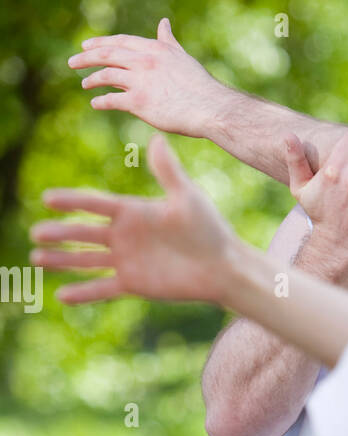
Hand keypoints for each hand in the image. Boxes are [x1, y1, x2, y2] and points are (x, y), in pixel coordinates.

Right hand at [31, 135, 238, 303]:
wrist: (223, 266)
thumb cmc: (209, 229)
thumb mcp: (187, 197)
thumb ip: (168, 171)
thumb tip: (156, 138)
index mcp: (133, 211)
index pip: (95, 205)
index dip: (72, 202)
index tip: (47, 198)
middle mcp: (125, 235)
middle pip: (84, 233)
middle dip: (59, 233)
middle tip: (36, 233)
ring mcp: (127, 260)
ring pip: (87, 260)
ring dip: (62, 261)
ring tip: (36, 259)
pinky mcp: (134, 283)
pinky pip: (103, 288)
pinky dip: (83, 293)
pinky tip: (61, 296)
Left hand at [67, 19, 221, 136]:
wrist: (210, 107)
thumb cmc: (199, 85)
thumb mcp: (181, 56)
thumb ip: (168, 40)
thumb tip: (163, 22)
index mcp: (154, 49)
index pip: (120, 42)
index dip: (101, 43)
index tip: (86, 45)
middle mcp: (144, 61)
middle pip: (107, 55)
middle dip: (87, 57)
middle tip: (73, 62)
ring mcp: (140, 81)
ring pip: (106, 75)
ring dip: (92, 79)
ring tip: (85, 83)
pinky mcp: (138, 102)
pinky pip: (112, 100)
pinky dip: (100, 100)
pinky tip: (95, 103)